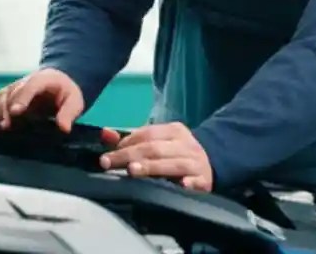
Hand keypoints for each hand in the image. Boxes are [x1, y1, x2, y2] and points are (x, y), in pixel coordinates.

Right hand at [0, 68, 84, 133]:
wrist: (58, 84)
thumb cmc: (66, 93)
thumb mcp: (75, 101)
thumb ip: (69, 113)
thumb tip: (63, 128)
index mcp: (42, 79)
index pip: (30, 86)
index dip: (21, 98)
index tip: (16, 112)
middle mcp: (24, 82)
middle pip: (11, 92)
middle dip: (5, 109)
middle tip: (5, 126)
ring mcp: (13, 89)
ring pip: (0, 97)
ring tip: (0, 128)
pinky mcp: (7, 98)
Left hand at [99, 122, 213, 191]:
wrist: (210, 165)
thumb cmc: (175, 153)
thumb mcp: (158, 142)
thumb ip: (132, 139)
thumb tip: (104, 134)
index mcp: (174, 131)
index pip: (148, 134)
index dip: (127, 143)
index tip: (108, 155)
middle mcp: (186, 144)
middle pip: (155, 148)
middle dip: (131, 155)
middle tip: (110, 163)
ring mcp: (196, 162)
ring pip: (172, 164)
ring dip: (152, 167)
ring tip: (133, 171)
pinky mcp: (204, 181)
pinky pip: (195, 181)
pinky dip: (189, 183)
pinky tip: (180, 185)